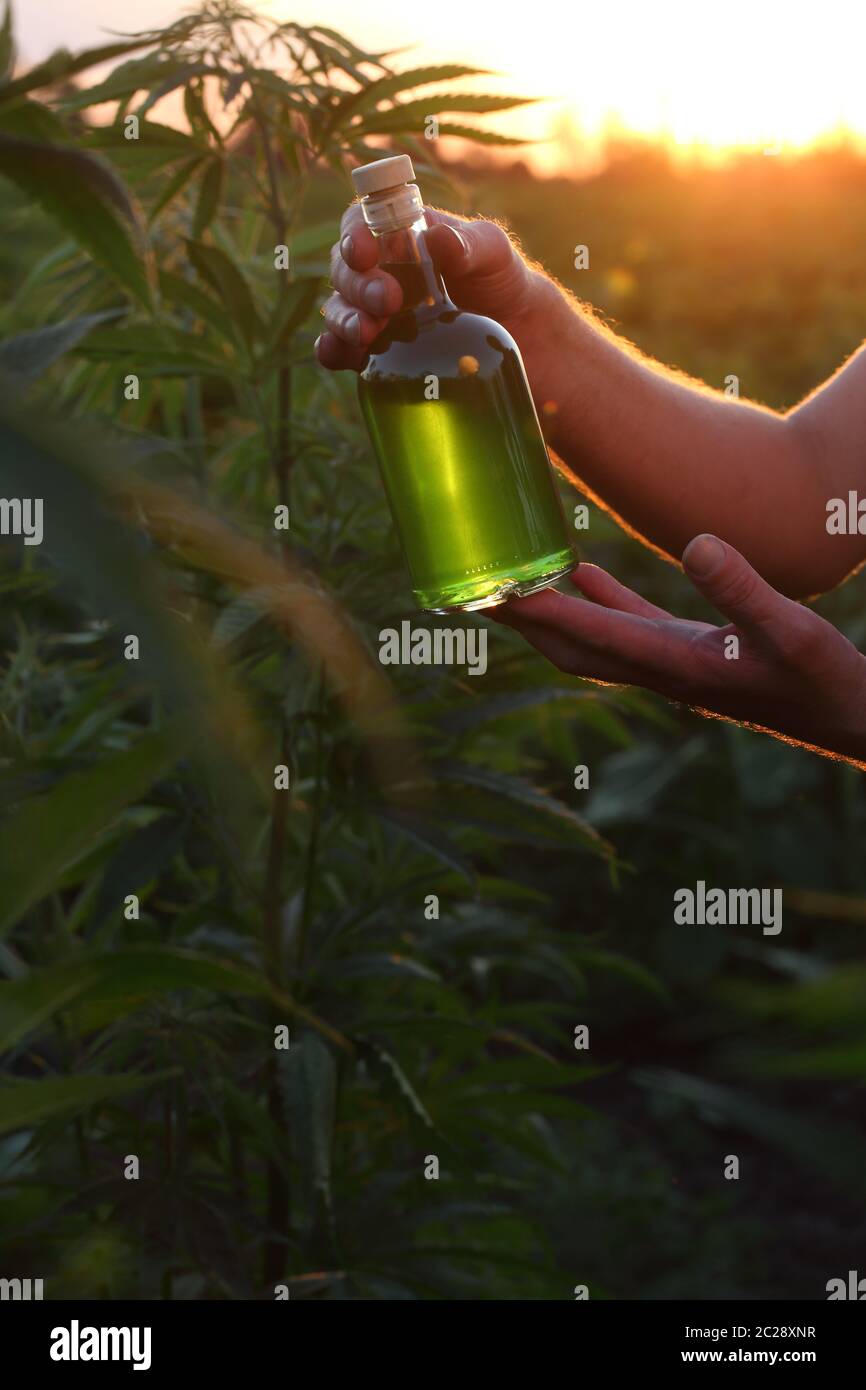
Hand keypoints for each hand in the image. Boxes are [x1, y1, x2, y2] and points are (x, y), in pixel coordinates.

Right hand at [315, 201, 542, 371]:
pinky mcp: (379, 353)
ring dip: (343, 320)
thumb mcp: (495, 255)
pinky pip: (342, 351)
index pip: (361, 224)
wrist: (522, 339)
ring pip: (339, 310)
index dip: (354, 235)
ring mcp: (376, 315)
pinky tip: (342, 355)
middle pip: (345, 271)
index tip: (365, 253)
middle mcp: (381, 274)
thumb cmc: (504, 282)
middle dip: (357, 286)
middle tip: (388, 302)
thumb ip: (471, 244)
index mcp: (401, 238)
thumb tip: (436, 238)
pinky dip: (334, 352)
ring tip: (366, 333)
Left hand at [492, 534, 865, 768]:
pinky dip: (598, 602)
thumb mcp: (790, 629)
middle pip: (570, 647)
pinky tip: (583, 574)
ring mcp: (673, 665)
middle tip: (473, 587)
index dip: (539, 612)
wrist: (846, 716)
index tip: (492, 590)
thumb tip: (696, 545)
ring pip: (591, 639)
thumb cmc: (823, 679)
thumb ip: (743, 590)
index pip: (590, 635)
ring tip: (509, 578)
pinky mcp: (690, 655)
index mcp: (678, 665)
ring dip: (548, 613)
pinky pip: (628, 627)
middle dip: (522, 622)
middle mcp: (662, 671)